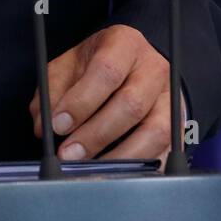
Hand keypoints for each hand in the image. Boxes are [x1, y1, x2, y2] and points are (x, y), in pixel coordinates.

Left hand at [30, 24, 173, 166]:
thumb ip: (52, 91)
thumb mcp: (69, 66)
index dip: (81, 102)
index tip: (58, 125)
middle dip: (95, 135)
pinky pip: (164, 154)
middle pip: (131, 105)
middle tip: (68, 154)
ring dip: (118, 157)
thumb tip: (43, 125)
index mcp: (125, 45)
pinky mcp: (177, 128)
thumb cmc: (97, 66)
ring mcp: (171, 100)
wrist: (132, 65)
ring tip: (89, 170)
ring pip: (154, 133)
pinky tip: (114, 176)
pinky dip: (139, 169)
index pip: (107, 71)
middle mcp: (154, 69)